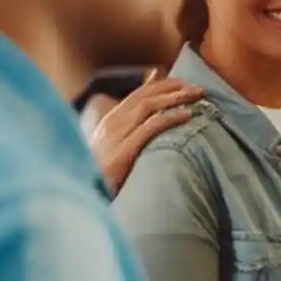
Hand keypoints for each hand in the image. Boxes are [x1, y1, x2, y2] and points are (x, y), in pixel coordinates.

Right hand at [90, 69, 203, 191]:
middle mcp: (112, 123)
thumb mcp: (112, 153)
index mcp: (109, 122)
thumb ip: (129, 137)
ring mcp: (116, 135)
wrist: (83, 198)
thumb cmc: (101, 181)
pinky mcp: (123, 151)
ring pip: (149, 105)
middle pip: (146, 95)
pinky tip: (188, 115)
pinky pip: (151, 126)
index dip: (162, 85)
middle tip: (197, 86)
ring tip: (197, 94)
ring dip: (176, 96)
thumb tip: (151, 127)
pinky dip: (171, 117)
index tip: (183, 82)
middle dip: (173, 87)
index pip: (138, 95)